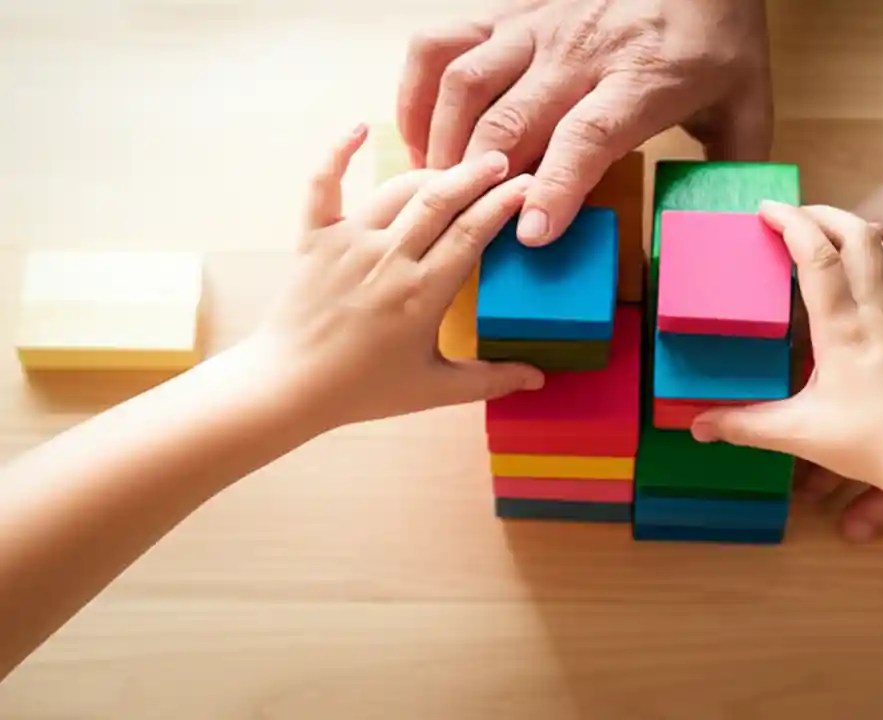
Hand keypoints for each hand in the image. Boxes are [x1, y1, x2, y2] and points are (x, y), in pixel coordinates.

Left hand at [246, 125, 543, 431]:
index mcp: (423, 293)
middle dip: (477, 174)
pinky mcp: (314, 238)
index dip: (505, 204)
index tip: (530, 187)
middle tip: (504, 161)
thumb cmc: (362, 391)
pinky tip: (358, 127)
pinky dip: (338, 151)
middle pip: (441, 199)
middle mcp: (388, 258)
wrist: (288, 387)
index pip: (474, 232)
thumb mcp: (434, 390)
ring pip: (398, 189)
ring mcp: (348, 242)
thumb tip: (539, 377)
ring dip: (432, 170)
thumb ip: (491, 380)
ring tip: (459, 165)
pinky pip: (324, 184)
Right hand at [397, 0, 771, 244]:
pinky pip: (444, 42)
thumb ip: (736, 167)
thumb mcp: (746, 104)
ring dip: (443, 141)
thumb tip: (725, 229)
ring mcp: (537, 28)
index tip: (530, 234)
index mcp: (641, 79)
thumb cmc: (717, 36)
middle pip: (512, 120)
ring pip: (466, 83)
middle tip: (469, 228)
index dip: (555, 187)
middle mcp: (580, 52)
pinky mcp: (510, 11)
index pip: (587, 136)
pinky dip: (417, 88)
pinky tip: (419, 131)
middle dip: (481, 181)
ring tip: (439, 189)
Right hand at [690, 202, 882, 496]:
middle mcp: (877, 310)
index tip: (765, 209)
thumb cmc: (869, 443)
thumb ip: (745, 425)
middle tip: (792, 215)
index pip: (817, 255)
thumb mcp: (798, 434)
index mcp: (842, 327)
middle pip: (858, 234)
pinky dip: (880, 258)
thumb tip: (697, 426)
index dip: (790, 222)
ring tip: (826, 232)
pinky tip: (868, 273)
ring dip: (853, 229)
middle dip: (822, 212)